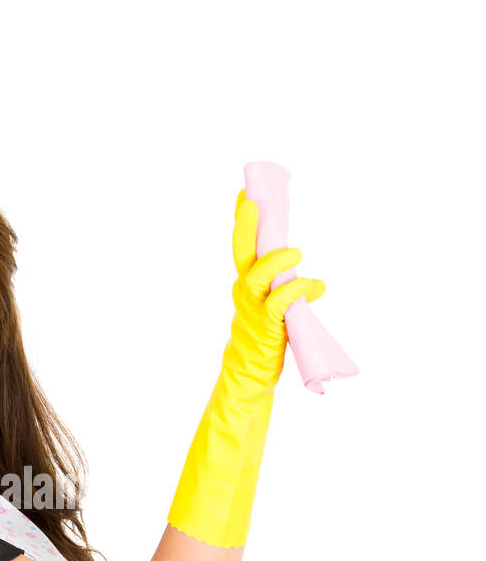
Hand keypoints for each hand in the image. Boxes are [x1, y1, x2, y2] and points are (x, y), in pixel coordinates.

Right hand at [228, 189, 326, 388]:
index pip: (245, 243)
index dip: (244, 219)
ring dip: (275, 261)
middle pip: (241, 251)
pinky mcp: (266, 324)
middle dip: (245, 227)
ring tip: (297, 252)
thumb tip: (317, 284)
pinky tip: (307, 285)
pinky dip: (292, 292)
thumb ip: (297, 291)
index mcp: (249, 278)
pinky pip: (277, 304)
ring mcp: (253, 306)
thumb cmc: (268, 332)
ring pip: (257, 276)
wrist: (253, 368)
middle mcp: (246, 288)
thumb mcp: (283, 305)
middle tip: (252, 204)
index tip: (246, 192)